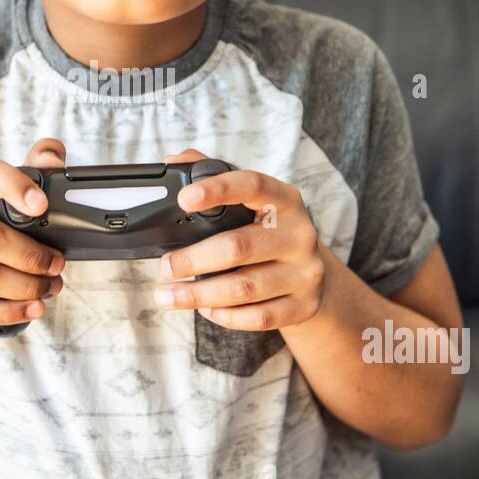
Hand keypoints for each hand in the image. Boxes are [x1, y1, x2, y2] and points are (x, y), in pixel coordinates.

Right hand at [0, 138, 67, 327]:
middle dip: (32, 256)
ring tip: (49, 287)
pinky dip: (9, 311)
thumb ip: (35, 168)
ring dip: (25, 287)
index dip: (15, 186)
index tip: (43, 205)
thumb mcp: (4, 192)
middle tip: (57, 264)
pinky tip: (32, 308)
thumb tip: (52, 157)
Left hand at [154, 148, 327, 329]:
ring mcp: (305, 272)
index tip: (184, 198)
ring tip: (166, 295)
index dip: (218, 190)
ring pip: (244, 288)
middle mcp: (300, 234)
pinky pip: (259, 317)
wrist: (313, 274)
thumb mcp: (252, 200)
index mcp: (284, 200)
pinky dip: (226, 316)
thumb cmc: (271, 231)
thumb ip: (213, 175)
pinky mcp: (304, 305)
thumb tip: (173, 162)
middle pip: (240, 246)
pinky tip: (205, 309)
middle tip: (165, 266)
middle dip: (194, 258)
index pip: (252, 186)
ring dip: (199, 295)